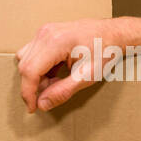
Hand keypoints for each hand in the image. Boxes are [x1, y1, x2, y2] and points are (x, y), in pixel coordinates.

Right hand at [16, 17, 132, 113]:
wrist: (114, 33)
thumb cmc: (106, 51)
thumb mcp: (88, 76)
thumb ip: (64, 91)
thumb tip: (42, 104)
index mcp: (56, 42)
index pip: (30, 71)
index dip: (28, 93)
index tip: (33, 108)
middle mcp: (45, 34)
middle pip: (26, 66)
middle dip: (34, 86)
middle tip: (49, 97)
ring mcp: (44, 32)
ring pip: (26, 60)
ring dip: (37, 77)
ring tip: (57, 83)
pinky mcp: (46, 34)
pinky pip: (33, 54)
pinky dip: (40, 68)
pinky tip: (56, 74)